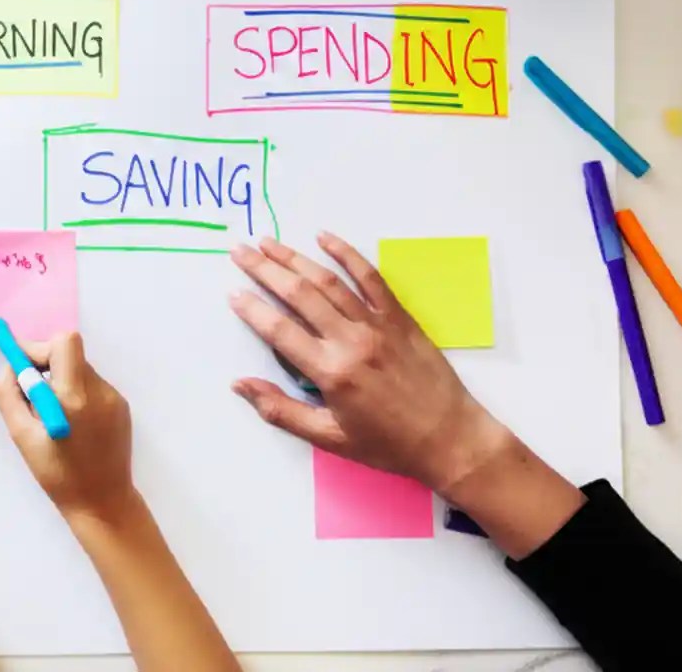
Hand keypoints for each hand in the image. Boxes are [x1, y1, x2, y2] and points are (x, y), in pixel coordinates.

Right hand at [0, 333, 136, 519]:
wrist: (102, 501)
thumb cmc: (56, 474)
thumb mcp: (22, 436)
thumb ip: (9, 395)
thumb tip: (9, 365)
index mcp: (74, 398)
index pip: (63, 343)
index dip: (37, 347)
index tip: (19, 361)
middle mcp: (99, 391)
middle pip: (70, 352)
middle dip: (45, 362)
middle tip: (28, 388)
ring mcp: (114, 398)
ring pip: (80, 369)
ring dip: (60, 381)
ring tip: (51, 415)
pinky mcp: (121, 407)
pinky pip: (92, 386)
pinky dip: (75, 394)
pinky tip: (72, 424)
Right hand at [228, 234, 513, 493]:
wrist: (449, 438)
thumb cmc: (386, 444)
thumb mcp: (329, 438)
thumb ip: (281, 410)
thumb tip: (240, 384)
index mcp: (331, 372)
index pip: (280, 331)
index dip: (252, 309)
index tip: (232, 292)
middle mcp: (351, 341)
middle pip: (299, 295)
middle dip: (265, 270)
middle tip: (240, 250)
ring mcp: (377, 325)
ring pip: (329, 282)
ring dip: (296, 258)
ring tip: (269, 242)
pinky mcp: (399, 317)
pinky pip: (370, 278)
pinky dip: (347, 255)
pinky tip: (325, 238)